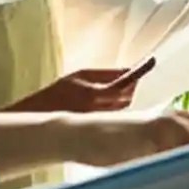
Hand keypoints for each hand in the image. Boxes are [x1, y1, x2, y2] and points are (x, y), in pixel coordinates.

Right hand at [5, 62, 154, 112]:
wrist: (38, 119)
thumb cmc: (56, 95)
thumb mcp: (78, 76)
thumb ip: (104, 74)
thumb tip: (128, 70)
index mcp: (91, 93)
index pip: (123, 82)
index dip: (138, 72)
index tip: (150, 61)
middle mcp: (98, 108)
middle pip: (127, 96)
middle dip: (132, 84)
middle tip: (133, 74)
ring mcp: (100, 119)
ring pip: (124, 106)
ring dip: (127, 95)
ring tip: (119, 87)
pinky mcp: (99, 127)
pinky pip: (118, 115)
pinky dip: (121, 105)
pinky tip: (114, 100)